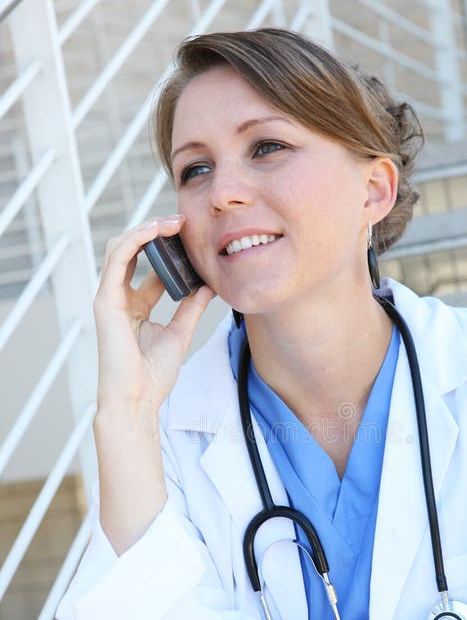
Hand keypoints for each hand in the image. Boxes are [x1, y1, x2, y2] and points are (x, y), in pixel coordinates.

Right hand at [93, 215, 214, 411]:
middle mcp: (120, 297)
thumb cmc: (153, 375)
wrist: (138, 399)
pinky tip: (156, 230)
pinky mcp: (105, 300)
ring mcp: (109, 298)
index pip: (147, 265)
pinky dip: (136, 239)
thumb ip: (192, 307)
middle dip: (156, 231)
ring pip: (121, 247)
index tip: (191, 236)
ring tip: (173, 221)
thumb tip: (209, 286)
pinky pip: (118, 258)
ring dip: (147, 229)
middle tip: (183, 220)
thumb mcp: (181, 332)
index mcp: (135, 305)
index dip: (168, 247)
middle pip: (132, 250)